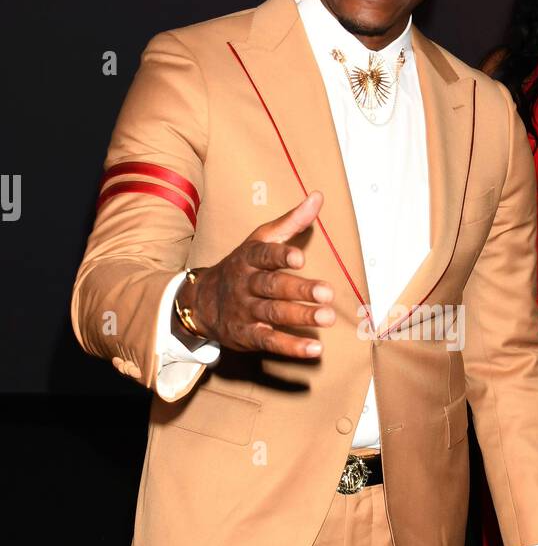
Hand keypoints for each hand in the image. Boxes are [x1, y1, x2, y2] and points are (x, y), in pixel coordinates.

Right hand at [180, 190, 335, 356]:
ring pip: (273, 313)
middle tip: (327, 293)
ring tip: (328, 317)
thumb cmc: (243, 266)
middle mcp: (246, 284)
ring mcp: (245, 311)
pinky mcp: (248, 335)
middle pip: (273, 286)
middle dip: (300, 289)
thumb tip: (318, 196)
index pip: (263, 255)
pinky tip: (315, 349)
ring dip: (301, 316)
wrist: (202, 301)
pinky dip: (292, 346)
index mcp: (249, 258)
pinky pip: (270, 341)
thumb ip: (291, 222)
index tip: (299, 258)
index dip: (280, 256)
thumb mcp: (260, 240)